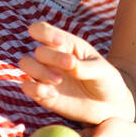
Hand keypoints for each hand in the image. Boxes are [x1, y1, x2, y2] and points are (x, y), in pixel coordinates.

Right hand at [19, 21, 134, 125]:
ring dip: (39, 71)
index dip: (45, 33)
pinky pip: (26, 87)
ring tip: (58, 80)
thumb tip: (70, 64)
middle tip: (70, 65)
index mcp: (66, 45)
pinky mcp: (42, 93)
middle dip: (52, 57)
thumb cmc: (106, 81)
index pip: (43, 30)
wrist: (109, 106)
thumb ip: (86, 67)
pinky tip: (51, 94)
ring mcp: (45, 75)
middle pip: (39, 50)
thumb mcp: (102, 71)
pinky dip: (34, 89)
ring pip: (26, 64)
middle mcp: (52, 58)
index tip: (59, 42)